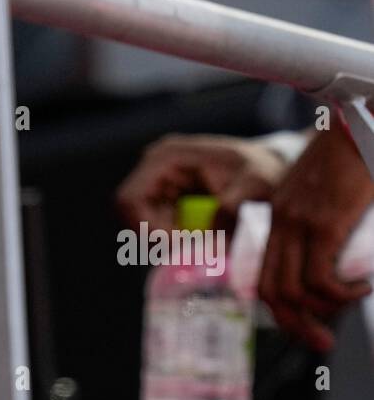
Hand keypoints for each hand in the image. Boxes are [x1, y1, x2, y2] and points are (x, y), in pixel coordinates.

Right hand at [116, 133, 288, 232]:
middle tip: (192, 242)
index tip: (181, 240)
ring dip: (165, 237)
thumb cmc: (263, 172)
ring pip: (138, 225)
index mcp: (167, 156)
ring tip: (200, 235)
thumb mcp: (256, 185)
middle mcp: (153, 166)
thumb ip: (234, 206)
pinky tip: (196, 232)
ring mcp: (155, 181)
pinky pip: (150, 226)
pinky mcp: (160, 196)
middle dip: (157, 236)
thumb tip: (210, 230)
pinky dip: (171, 237)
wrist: (270, 170)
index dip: (148, 228)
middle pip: (130, 216)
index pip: (129, 200)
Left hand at [258, 127, 373, 351]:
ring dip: (323, 310)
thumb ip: (324, 216)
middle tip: (321, 342)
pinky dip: (339, 294)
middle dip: (295, 325)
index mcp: (277, 216)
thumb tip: (339, 252)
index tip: (301, 323)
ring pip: (294, 290)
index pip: (264, 274)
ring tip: (350, 304)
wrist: (360, 117)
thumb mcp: (328, 189)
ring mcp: (298, 223)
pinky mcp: (322, 223)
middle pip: (272, 291)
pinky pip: (319, 277)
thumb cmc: (355, 150)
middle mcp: (280, 222)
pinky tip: (360, 289)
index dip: (278, 307)